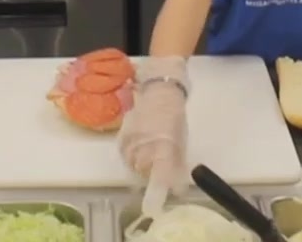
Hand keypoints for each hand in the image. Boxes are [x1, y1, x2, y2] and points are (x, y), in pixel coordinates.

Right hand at [118, 56, 189, 215]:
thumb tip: (178, 190)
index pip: (159, 175)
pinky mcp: (121, 138)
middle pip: (144, 174)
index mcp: (163, 147)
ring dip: (142, 165)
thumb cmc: (174, 118)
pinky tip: (141, 145)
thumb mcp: (180, 142)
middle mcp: (144, 147)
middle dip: (152, 173)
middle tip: (160, 163)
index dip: (156, 192)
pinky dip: (133, 155)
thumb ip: (177, 166)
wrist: (159, 93)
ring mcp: (130, 143)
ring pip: (133, 166)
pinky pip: (126, 156)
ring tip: (150, 151)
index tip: (152, 208)